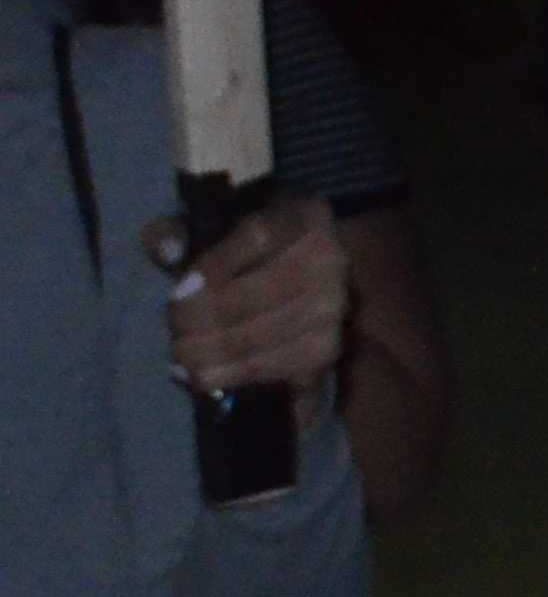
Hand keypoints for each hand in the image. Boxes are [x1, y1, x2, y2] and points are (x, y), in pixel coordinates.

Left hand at [159, 194, 347, 404]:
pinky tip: (206, 379)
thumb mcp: (212, 228)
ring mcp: (334, 308)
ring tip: (182, 362)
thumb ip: (179, 231)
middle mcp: (328, 260)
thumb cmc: (246, 250)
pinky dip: (239, 377)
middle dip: (207, 322)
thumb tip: (166, 250)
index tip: (177, 292)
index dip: (216, 268)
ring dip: (216, 355)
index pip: (258, 238)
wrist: (302, 274)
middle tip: (174, 336)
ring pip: (268, 337)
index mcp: (300, 217)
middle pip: (261, 296)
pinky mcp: (329, 348)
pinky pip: (281, 368)